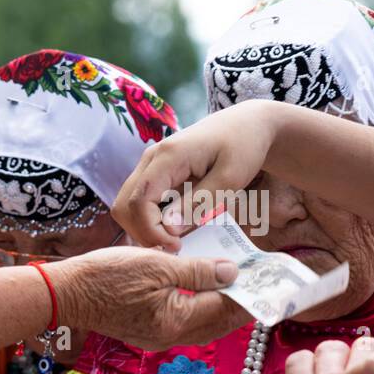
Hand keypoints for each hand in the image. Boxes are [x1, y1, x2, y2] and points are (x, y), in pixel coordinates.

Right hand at [49, 246, 252, 350]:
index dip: (250, 293)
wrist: (66, 293)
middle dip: (242, 304)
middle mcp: (173, 336)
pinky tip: (208, 289)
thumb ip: (197, 269)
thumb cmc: (107, 275)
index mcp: (177, 321)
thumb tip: (232, 273)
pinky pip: (188, 322)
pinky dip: (204, 308)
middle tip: (262, 283)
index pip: (227, 309)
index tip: (270, 281)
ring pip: (206, 325)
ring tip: (241, 284)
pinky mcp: (149, 332)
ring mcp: (160, 337)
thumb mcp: (157, 264)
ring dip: (224, 307)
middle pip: (220, 323)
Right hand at [113, 100, 278, 250]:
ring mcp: (151, 164)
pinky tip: (177, 228)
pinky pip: (141, 201)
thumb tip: (168, 230)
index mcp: (168, 156)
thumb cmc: (244, 147)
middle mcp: (152, 158)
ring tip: (177, 241)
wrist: (248, 125)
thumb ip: (198, 204)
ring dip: (146, 228)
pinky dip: (152, 220)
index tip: (177, 246)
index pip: (138, 201)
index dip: (150, 230)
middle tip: (175, 248)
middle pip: (125, 205)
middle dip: (144, 233)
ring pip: (128, 205)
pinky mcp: (157, 172)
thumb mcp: (229, 179)